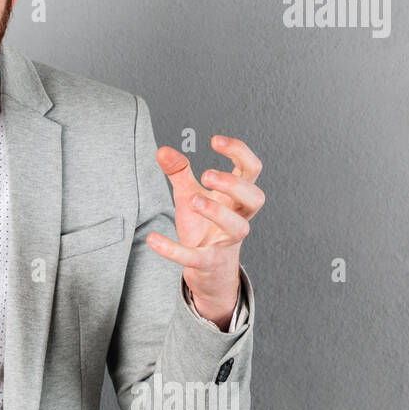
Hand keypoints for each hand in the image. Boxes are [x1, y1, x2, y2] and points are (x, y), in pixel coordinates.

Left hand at [147, 135, 264, 328]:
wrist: (208, 268)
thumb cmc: (204, 226)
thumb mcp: (190, 195)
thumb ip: (179, 172)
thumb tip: (162, 150)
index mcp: (236, 197)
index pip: (251, 169)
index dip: (239, 152)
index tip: (214, 141)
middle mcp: (239, 217)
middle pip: (255, 197)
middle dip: (234, 184)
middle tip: (207, 175)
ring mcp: (227, 242)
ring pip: (238, 227)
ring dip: (217, 212)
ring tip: (193, 200)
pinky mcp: (210, 262)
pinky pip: (196, 257)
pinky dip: (174, 250)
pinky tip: (153, 239)